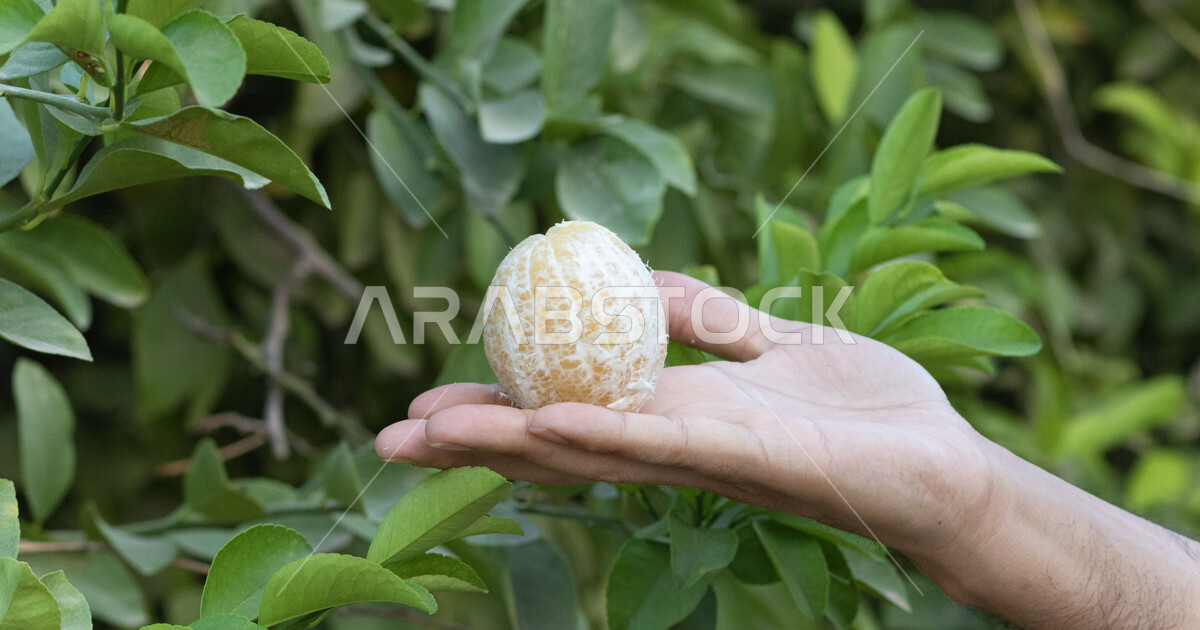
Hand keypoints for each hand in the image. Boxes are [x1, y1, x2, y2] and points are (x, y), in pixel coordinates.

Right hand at [376, 271, 993, 556]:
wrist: (945, 461)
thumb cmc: (867, 408)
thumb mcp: (779, 340)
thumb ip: (713, 318)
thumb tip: (649, 279)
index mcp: (675, 414)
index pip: (568, 411)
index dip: (499, 408)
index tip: (432, 401)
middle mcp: (674, 445)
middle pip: (558, 444)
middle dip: (476, 443)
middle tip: (392, 438)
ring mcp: (705, 459)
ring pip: (590, 452)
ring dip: (511, 443)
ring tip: (433, 436)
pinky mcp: (748, 462)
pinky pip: (663, 446)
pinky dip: (603, 432)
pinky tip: (547, 421)